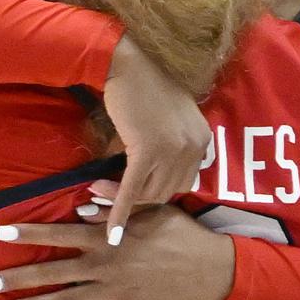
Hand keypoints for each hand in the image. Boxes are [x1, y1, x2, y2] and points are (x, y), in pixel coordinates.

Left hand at [0, 205, 235, 299]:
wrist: (212, 270)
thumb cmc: (183, 235)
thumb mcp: (152, 210)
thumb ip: (116, 204)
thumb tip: (85, 198)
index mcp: (107, 238)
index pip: (59, 235)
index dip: (29, 234)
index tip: (1, 233)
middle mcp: (103, 266)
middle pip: (52, 272)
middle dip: (18, 276)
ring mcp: (112, 292)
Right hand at [103, 40, 210, 229]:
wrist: (126, 66)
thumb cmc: (144, 89)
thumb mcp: (172, 120)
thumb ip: (173, 148)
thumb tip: (153, 182)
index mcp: (202, 140)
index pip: (182, 182)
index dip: (155, 191)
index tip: (133, 191)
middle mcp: (193, 147)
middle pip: (166, 192)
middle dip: (137, 198)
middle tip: (106, 193)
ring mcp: (172, 150)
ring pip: (149, 193)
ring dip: (122, 199)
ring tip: (97, 190)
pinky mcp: (147, 151)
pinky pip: (132, 189)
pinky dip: (120, 212)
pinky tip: (112, 233)